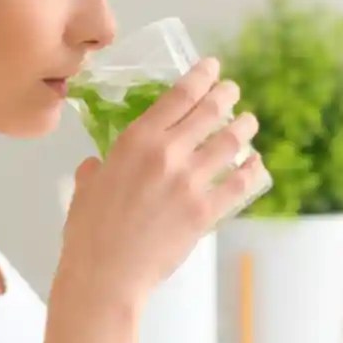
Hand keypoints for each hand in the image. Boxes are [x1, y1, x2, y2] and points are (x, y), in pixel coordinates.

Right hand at [57, 56, 264, 304]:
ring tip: (250, 122)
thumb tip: (96, 165)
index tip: (211, 68)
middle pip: (209, 113)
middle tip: (233, 92)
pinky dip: (252, 170)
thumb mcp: (86, 187)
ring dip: (244, 128)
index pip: (178, 96)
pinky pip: (239, 184)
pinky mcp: (205, 212)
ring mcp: (190, 183)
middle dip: (226, 96)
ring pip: (229, 143)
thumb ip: (96, 169)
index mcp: (136, 142)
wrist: (106, 275)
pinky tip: (256, 164)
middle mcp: (167, 155)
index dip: (200, 77)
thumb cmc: (90, 233)